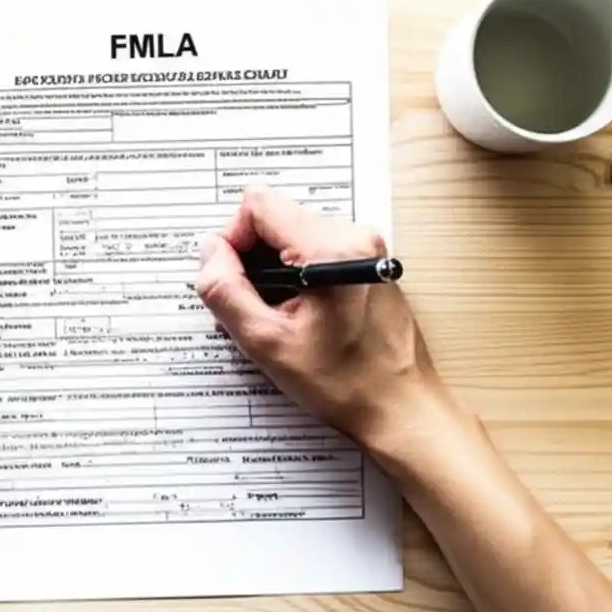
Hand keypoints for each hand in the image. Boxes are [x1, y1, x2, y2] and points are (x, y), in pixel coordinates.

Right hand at [195, 185, 452, 449]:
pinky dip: (297, 277)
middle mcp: (354, 237)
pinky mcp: (370, 262)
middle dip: (252, 260)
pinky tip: (300, 316)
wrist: (401, 408)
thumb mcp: (266, 342)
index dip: (232, 239)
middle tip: (253, 309)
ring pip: (294, 236)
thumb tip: (210, 252)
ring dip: (274, 272)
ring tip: (278, 318)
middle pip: (276, 218)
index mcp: (330, 248)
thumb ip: (226, 290)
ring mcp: (367, 248)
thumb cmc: (345, 383)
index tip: (232, 279)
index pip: (258, 204)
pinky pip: (316, 251)